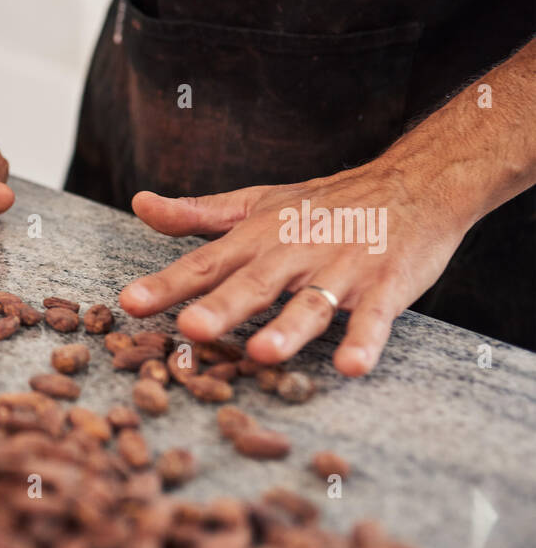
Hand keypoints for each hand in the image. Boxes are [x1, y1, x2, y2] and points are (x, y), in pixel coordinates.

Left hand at [118, 159, 469, 375]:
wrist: (418, 181)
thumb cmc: (326, 203)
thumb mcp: (258, 202)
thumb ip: (198, 213)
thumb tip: (140, 205)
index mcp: (258, 237)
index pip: (205, 264)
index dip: (167, 284)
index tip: (130, 303)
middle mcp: (295, 253)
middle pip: (253, 284)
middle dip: (222, 307)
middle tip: (190, 328)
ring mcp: (341, 269)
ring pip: (310, 304)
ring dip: (287, 329)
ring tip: (263, 353)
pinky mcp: (386, 285)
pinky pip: (374, 317)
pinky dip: (365, 340)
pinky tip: (351, 366)